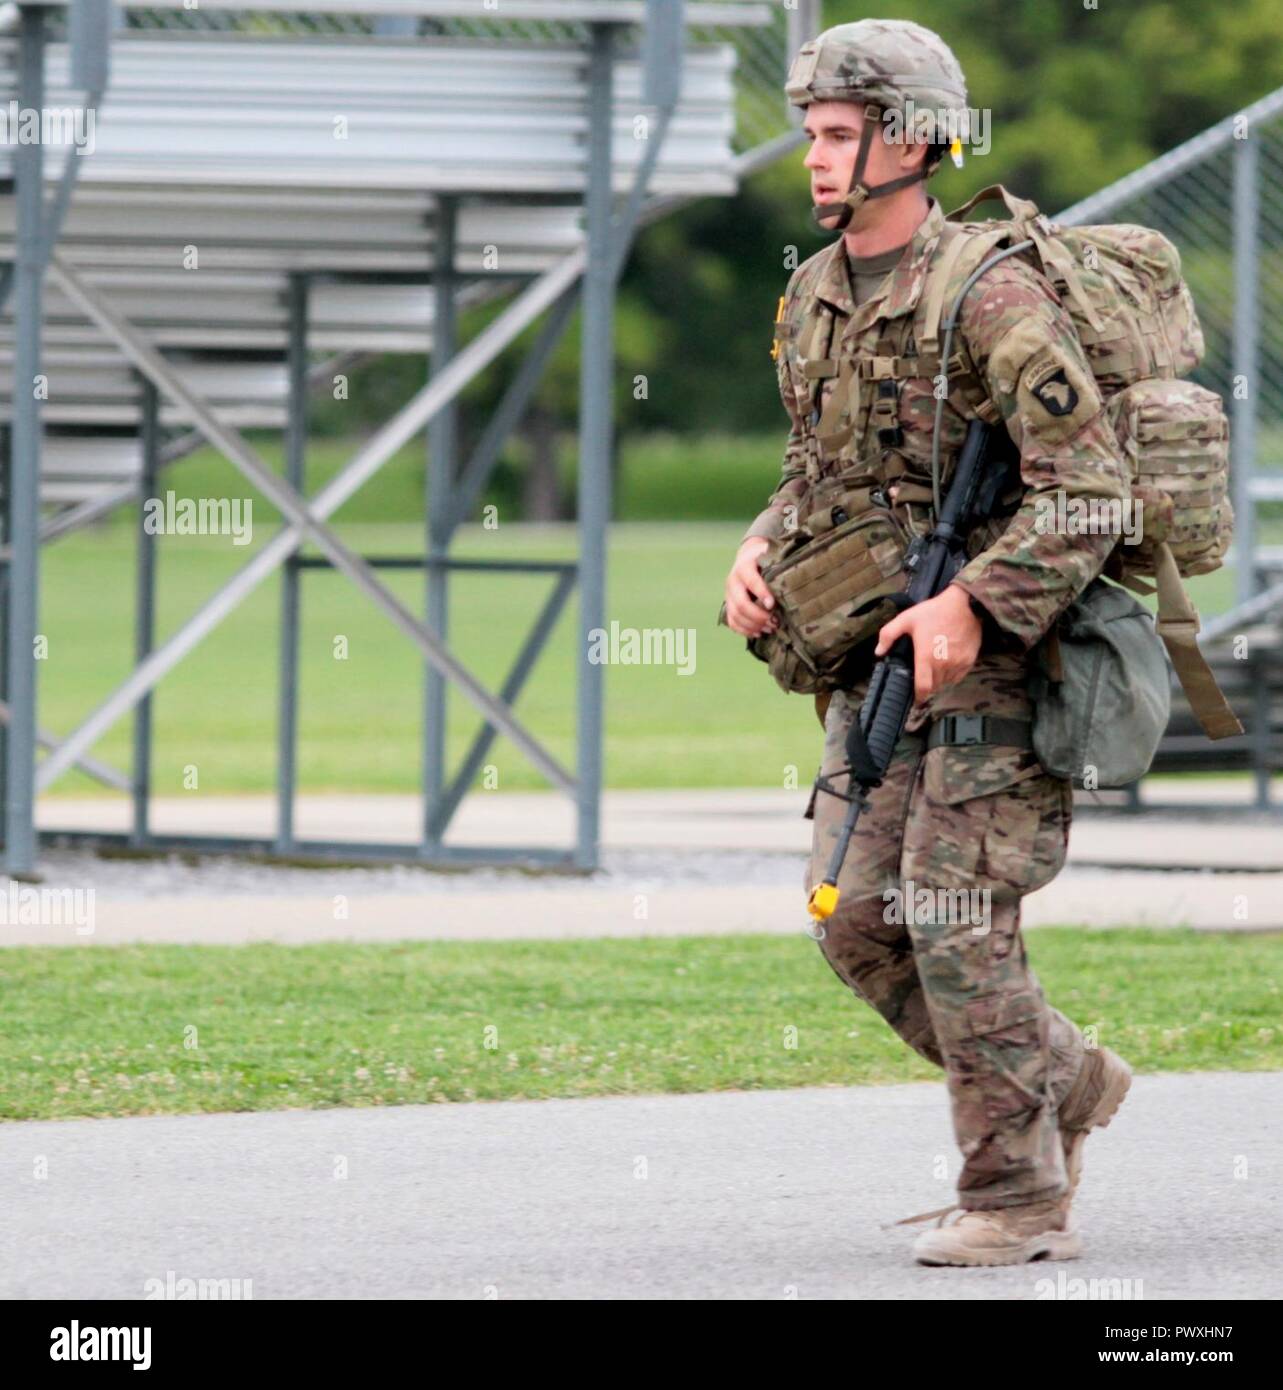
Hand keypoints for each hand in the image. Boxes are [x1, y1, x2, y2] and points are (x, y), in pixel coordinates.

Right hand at [724, 536, 777, 637]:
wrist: (748, 557)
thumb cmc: (766, 559)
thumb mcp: (772, 557)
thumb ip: (779, 567)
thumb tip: (798, 581)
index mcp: (744, 566)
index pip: (751, 582)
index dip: (762, 594)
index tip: (773, 605)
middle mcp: (733, 581)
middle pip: (742, 604)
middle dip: (759, 616)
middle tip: (775, 622)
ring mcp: (728, 594)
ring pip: (736, 615)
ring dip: (753, 626)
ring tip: (770, 628)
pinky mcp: (728, 605)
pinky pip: (732, 622)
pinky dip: (744, 630)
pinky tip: (758, 633)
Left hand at [874, 584, 982, 703]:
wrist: (965, 604)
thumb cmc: (935, 611)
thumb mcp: (906, 618)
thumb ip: (888, 635)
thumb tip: (878, 652)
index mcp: (926, 657)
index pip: (923, 687)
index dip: (919, 696)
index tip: (916, 698)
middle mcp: (943, 664)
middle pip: (934, 686)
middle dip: (927, 684)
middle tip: (923, 675)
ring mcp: (958, 663)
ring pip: (946, 681)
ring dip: (939, 679)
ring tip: (934, 667)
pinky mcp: (969, 660)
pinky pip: (958, 676)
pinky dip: (951, 675)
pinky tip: (947, 664)